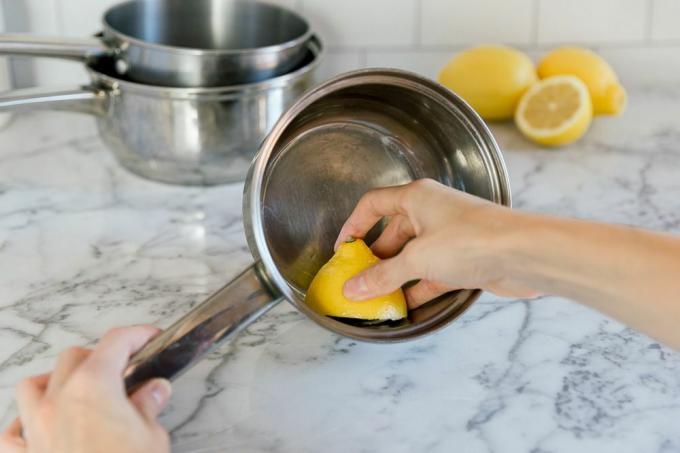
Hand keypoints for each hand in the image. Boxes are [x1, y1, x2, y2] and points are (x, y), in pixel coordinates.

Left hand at [0, 326, 171, 452]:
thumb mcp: (151, 437)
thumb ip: (148, 408)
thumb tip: (153, 392)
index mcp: (93, 387)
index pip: (115, 343)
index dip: (136, 335)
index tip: (148, 338)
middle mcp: (58, 401)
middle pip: (73, 358)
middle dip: (99, 356)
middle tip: (123, 369)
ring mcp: (36, 429)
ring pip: (33, 386)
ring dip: (55, 381)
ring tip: (76, 389)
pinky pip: (11, 434)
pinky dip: (22, 425)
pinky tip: (37, 428)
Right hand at [335, 179, 539, 307]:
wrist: (525, 255)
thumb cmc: (471, 241)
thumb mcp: (417, 259)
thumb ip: (382, 276)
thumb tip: (353, 289)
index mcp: (416, 198)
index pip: (374, 204)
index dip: (354, 224)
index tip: (343, 249)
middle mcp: (431, 212)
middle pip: (393, 233)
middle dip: (376, 259)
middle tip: (359, 281)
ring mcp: (449, 236)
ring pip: (413, 256)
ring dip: (396, 276)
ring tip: (376, 298)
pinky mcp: (464, 258)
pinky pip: (431, 273)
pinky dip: (417, 287)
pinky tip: (404, 306)